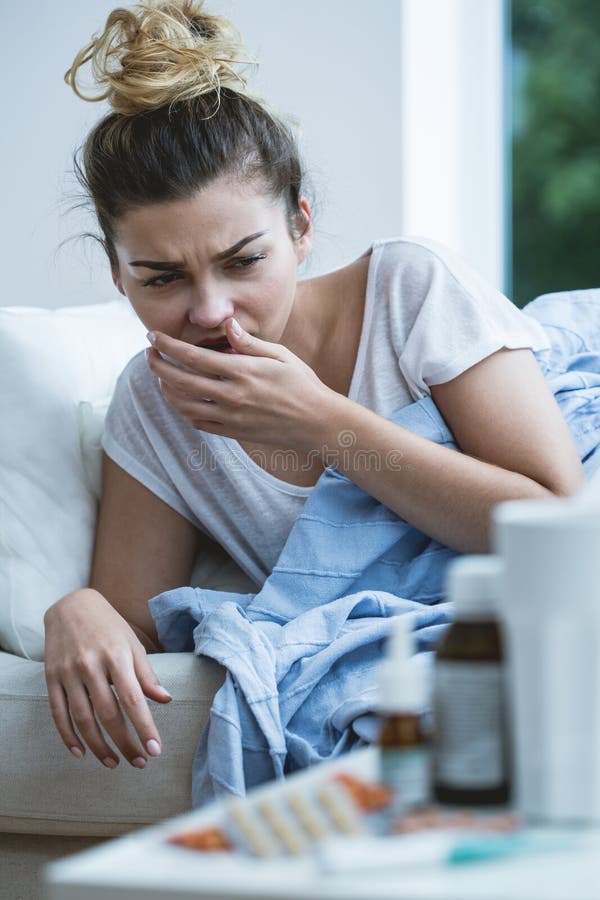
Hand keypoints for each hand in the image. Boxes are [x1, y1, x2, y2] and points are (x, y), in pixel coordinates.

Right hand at [44, 588, 171, 768]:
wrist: (71, 606)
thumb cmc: (109, 627)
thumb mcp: (132, 644)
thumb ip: (146, 674)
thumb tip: (165, 699)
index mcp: (117, 655)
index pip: (132, 699)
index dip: (144, 727)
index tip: (155, 750)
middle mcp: (91, 665)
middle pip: (108, 714)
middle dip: (125, 743)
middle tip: (139, 762)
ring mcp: (68, 672)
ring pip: (83, 719)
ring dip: (99, 746)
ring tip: (114, 762)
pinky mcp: (51, 678)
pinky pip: (58, 714)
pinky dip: (69, 737)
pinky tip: (81, 753)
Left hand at [146, 317, 333, 448]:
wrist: (317, 423)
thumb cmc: (302, 385)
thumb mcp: (281, 356)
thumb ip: (249, 342)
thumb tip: (226, 324)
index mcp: (242, 371)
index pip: (192, 357)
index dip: (167, 346)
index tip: (153, 337)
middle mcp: (231, 395)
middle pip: (179, 380)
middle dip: (158, 365)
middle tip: (150, 354)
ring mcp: (230, 416)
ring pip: (183, 404)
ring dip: (166, 388)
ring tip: (163, 375)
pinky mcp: (232, 432)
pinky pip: (197, 422)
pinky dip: (183, 409)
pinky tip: (183, 398)